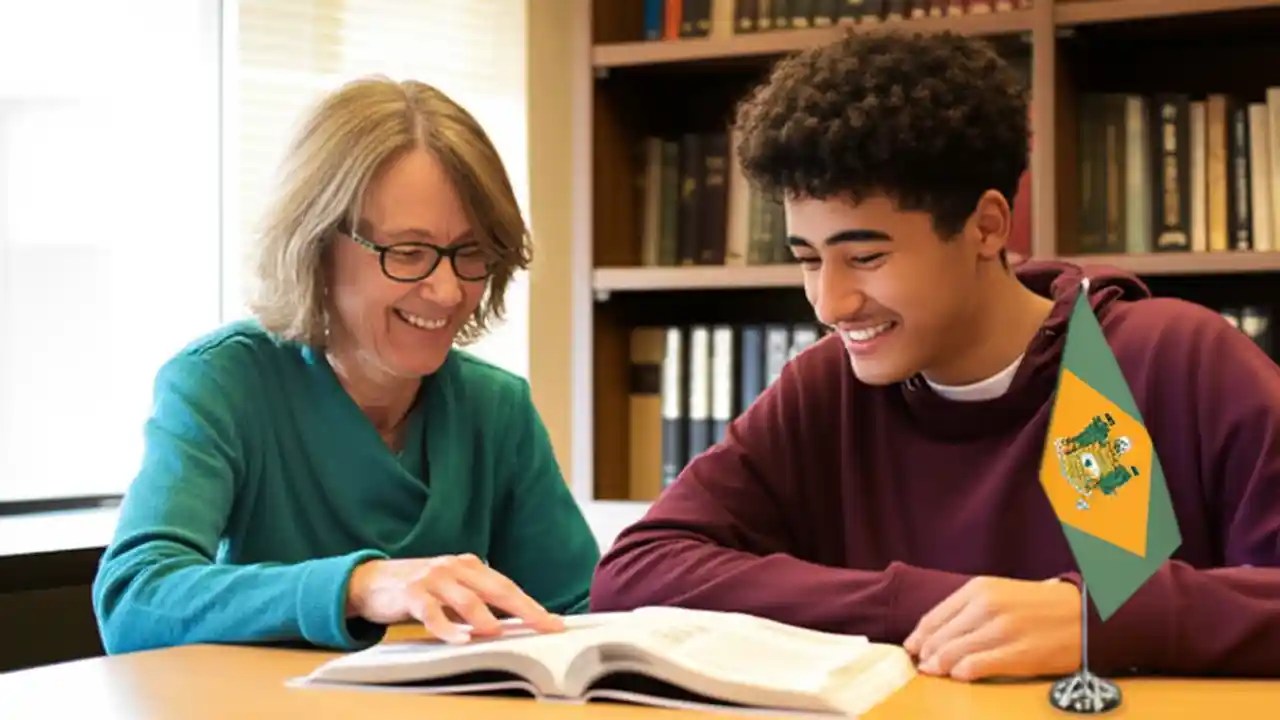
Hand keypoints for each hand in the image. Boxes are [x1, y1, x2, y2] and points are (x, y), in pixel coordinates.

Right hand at [345, 554, 564, 643]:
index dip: (532, 605)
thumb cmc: (420, 588)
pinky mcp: (412, 593)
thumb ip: (479, 601)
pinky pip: (432, 612)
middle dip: (524, 609)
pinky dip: (446, 627)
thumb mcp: (453, 589)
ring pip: (466, 599)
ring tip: (500, 632)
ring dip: (484, 617)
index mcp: (471, 566)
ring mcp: (434, 579)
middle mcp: (456, 568)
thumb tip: (514, 624)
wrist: (372, 580)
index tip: (554, 623)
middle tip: (543, 627)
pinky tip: (459, 640)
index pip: (508, 586)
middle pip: (497, 589)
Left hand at [903, 576, 1079, 681]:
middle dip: (927, 655)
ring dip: (940, 667)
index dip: (919, 637)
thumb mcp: (1000, 594)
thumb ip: (967, 609)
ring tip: (935, 674)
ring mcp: (1002, 630)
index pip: (934, 617)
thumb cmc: (1039, 606)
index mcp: (979, 589)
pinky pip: (977, 666)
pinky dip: (962, 673)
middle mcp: (987, 606)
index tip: (912, 649)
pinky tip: (959, 676)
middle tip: (922, 666)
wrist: (1086, 614)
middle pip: (941, 637)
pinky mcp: (1018, 653)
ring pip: (954, 653)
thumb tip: (933, 634)